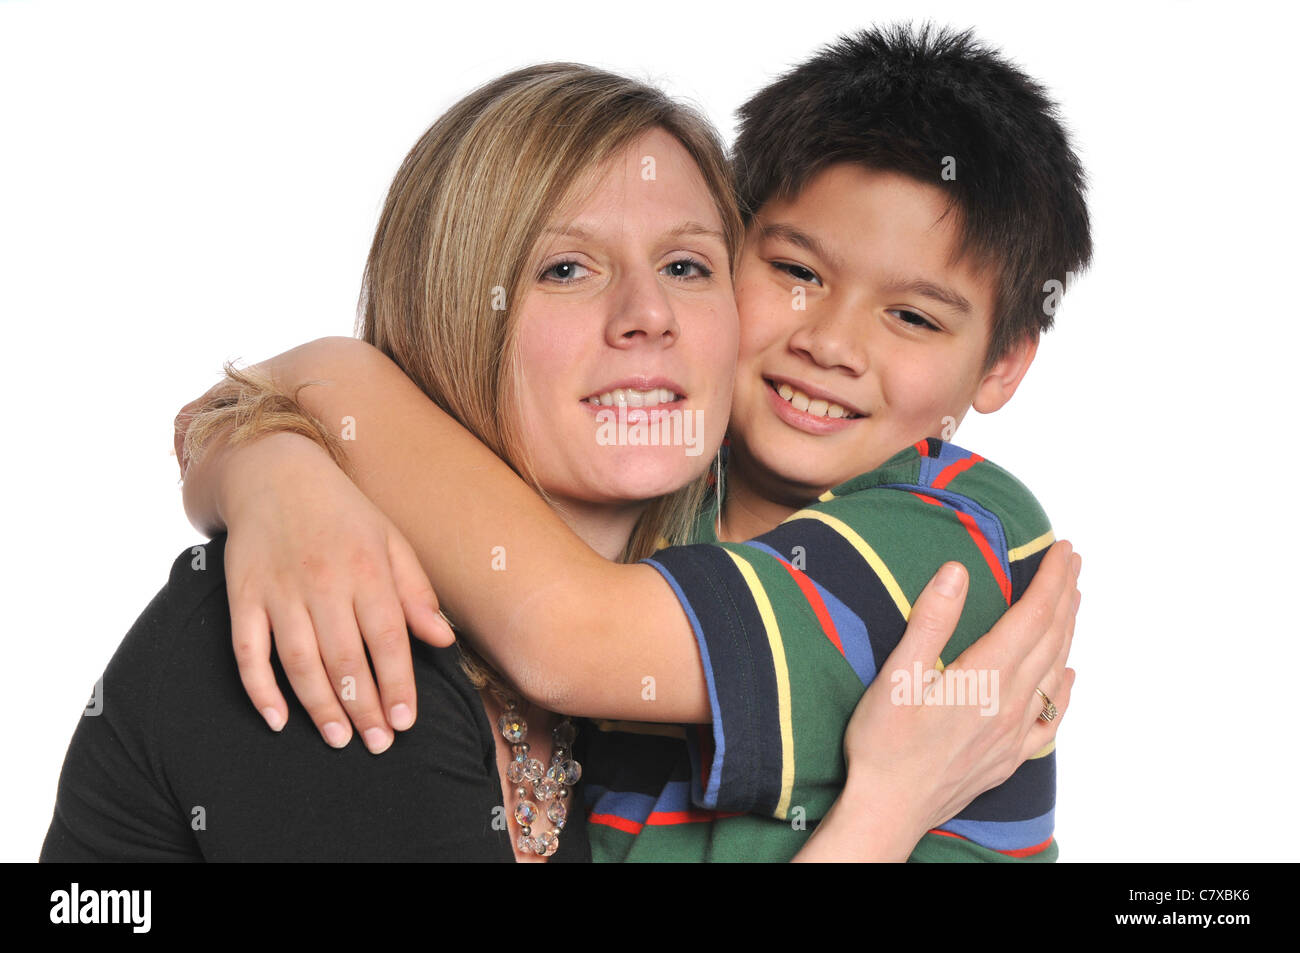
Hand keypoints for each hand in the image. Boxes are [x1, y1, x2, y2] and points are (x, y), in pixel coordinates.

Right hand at [219, 432, 455, 751]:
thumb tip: (443, 639)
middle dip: (364, 707)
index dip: (397, 684)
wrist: (274, 472)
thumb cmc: (344, 513)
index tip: (405, 722)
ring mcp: (278, 590)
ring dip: (319, 706)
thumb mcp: (391, 541)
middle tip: (378, 744)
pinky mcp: (241, 596)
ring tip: (338, 739)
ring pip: (299, 661)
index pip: (387, 638)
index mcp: (366, 568)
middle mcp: (323, 581)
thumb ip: (416, 592)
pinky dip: (259, 688)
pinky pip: (247, 651)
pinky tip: (277, 718)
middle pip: (345, 657)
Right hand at [839, 540, 1079, 853]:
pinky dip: (1064, 690)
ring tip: (1074, 601)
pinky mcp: (1007, 756)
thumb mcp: (896, 677)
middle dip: (1065, 595)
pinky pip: (1050, 717)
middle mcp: (1009, 704)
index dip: (1050, 580)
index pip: (1032, 617)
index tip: (1062, 550)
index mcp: (984, 677)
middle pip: (1051, 638)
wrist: (888, 810)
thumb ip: (929, 623)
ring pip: (1055, 672)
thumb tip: (956, 572)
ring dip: (1068, 632)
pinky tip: (1067, 677)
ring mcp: (1013, 733)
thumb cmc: (883, 746)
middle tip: (1073, 561)